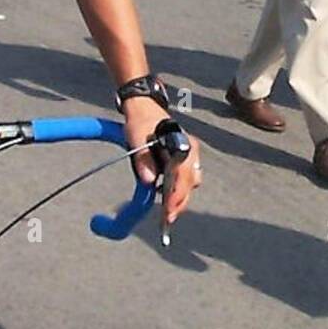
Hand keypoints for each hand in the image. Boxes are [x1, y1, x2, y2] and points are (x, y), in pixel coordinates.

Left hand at [123, 99, 201, 227]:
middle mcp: (190, 150)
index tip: (168, 213)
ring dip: (179, 198)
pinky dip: (178, 191)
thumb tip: (149, 181)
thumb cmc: (141, 122)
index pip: (182, 176)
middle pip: (190, 183)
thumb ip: (143, 160)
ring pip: (190, 183)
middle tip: (166, 220)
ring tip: (166, 211)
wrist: (144, 108)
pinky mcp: (185, 160)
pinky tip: (166, 198)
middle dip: (179, 202)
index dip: (176, 197)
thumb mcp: (137, 137)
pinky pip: (186, 179)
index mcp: (181, 144)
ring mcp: (190, 155)